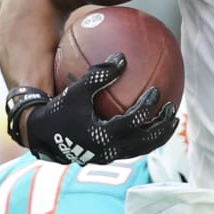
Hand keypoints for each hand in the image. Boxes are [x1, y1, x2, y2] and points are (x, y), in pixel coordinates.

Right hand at [22, 53, 179, 164]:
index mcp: (103, 136)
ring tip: (170, 120)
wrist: (40, 136)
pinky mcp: (108, 156)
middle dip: (162, 127)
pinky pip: (133, 148)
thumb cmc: (58, 110)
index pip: (134, 122)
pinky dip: (145, 137)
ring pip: (142, 149)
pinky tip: (150, 122)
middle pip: (146, 142)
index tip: (157, 91)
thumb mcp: (76, 91)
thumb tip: (122, 57)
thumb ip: (99, 75)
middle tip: (173, 110)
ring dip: (158, 135)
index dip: (148, 107)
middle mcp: (109, 151)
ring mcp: (110, 156)